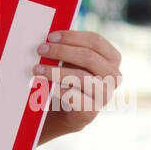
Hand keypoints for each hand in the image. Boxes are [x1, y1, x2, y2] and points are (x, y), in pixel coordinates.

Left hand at [33, 29, 121, 143]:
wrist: (62, 111)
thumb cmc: (68, 79)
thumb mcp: (71, 61)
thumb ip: (68, 48)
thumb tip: (50, 39)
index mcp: (111, 59)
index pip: (96, 41)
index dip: (72, 37)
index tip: (51, 37)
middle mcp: (113, 77)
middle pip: (89, 57)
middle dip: (62, 51)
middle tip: (41, 50)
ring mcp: (104, 96)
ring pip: (81, 77)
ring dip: (56, 71)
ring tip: (37, 69)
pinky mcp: (91, 112)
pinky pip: (74, 98)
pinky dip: (57, 90)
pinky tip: (45, 86)